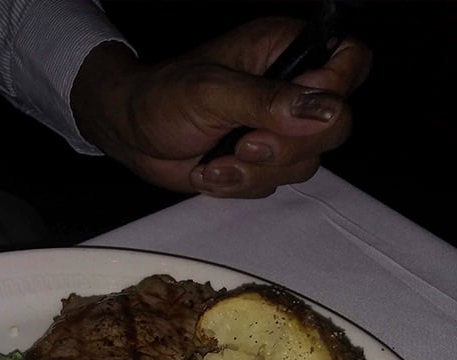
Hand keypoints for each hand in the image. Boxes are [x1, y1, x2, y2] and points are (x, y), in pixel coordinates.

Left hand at [72, 17, 371, 198]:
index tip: (293, 112)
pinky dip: (239, 185)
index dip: (334, 92)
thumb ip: (268, 101)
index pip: (349, 61)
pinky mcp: (261, 163)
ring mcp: (277, 129)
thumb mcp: (212, 93)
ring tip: (215, 161)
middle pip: (335, 126)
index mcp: (284, 51)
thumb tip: (326, 110)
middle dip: (287, 147)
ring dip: (256, 172)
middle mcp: (289, 89)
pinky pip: (273, 185)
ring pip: (304, 164)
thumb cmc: (162, 99)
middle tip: (244, 144)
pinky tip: (210, 171)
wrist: (131, 135)